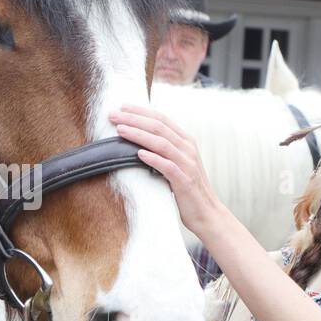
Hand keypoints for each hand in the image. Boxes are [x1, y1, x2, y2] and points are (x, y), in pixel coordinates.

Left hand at [110, 104, 217, 238]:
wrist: (207, 213)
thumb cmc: (187, 189)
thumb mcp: (177, 164)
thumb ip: (164, 151)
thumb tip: (139, 142)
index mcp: (186, 141)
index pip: (162, 119)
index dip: (141, 111)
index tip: (122, 106)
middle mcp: (188, 149)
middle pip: (159, 127)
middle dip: (134, 119)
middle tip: (113, 115)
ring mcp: (187, 164)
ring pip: (161, 143)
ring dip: (139, 135)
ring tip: (120, 130)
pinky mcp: (185, 181)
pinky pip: (168, 166)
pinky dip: (153, 159)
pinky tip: (138, 154)